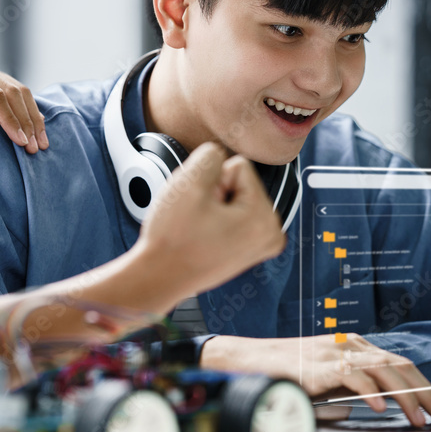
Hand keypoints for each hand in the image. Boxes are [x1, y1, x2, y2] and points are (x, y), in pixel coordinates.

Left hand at [0, 51, 48, 157]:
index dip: (9, 118)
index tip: (20, 142)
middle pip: (10, 89)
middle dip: (25, 120)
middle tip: (35, 147)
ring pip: (19, 91)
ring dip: (33, 118)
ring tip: (41, 144)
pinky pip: (19, 95)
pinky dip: (30, 114)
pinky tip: (38, 133)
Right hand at [138, 142, 286, 295]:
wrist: (159, 276)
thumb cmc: (172, 240)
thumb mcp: (188, 183)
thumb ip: (211, 155)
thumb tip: (220, 156)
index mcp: (264, 218)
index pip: (239, 166)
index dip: (213, 181)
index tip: (201, 207)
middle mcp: (271, 233)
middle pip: (241, 183)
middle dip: (216, 194)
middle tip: (198, 219)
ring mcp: (262, 243)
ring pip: (236, 198)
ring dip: (214, 207)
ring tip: (200, 229)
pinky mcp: (250, 249)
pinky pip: (235, 215)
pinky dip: (217, 220)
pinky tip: (204, 236)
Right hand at [200, 333, 430, 428]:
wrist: (248, 362)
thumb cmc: (286, 374)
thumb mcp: (327, 381)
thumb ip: (352, 389)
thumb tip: (378, 406)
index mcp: (354, 347)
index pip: (400, 364)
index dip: (425, 386)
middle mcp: (349, 345)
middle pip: (401, 365)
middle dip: (427, 393)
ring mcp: (334, 353)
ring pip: (384, 370)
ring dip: (406, 397)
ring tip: (418, 419)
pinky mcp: (319, 366)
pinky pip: (352, 377)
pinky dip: (371, 393)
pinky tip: (381, 409)